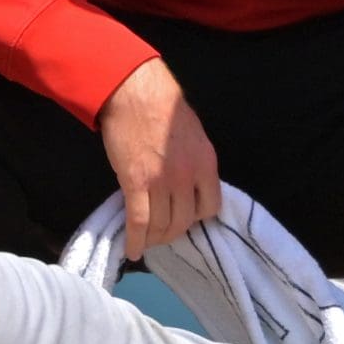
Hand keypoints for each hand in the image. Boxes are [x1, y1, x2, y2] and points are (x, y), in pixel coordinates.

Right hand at [97, 60, 220, 258]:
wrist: (135, 93)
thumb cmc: (164, 107)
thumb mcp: (195, 135)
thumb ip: (195, 162)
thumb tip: (190, 184)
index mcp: (206, 164)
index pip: (211, 207)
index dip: (198, 217)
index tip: (187, 217)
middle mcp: (187, 177)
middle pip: (184, 221)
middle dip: (174, 232)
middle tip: (163, 233)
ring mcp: (161, 182)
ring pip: (162, 225)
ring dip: (155, 238)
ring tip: (148, 241)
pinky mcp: (135, 184)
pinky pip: (138, 221)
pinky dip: (136, 240)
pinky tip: (133, 251)